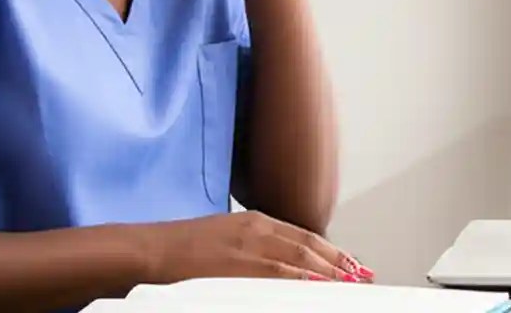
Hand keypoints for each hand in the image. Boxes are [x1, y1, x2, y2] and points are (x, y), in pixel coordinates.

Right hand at [148, 211, 374, 283]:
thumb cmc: (178, 249)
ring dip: (330, 274)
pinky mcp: (238, 268)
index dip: (332, 251)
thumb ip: (253, 246)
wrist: (147, 252)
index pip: (305, 236)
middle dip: (340, 263)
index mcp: (255, 221)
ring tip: (352, 285)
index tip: (351, 262)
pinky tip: (320, 288)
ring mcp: (249, 249)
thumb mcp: (224, 237)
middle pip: (310, 247)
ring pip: (301, 262)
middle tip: (363, 276)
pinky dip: (304, 281)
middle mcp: (257, 231)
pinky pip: (280, 277)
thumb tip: (277, 261)